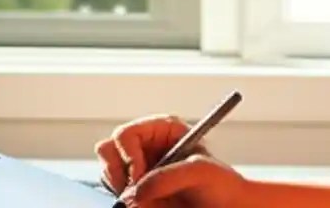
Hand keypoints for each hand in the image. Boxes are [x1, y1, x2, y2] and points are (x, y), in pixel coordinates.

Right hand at [94, 114, 248, 206]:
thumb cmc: (221, 184)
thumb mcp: (200, 171)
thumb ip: (167, 176)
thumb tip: (136, 191)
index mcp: (162, 130)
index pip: (126, 134)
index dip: (128, 156)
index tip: (139, 176)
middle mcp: (146, 146)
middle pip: (108, 149)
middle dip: (117, 172)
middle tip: (132, 190)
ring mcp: (138, 168)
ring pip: (108, 172)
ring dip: (120, 187)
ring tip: (146, 199)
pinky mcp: (136, 190)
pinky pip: (115, 192)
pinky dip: (124, 200)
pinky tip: (146, 204)